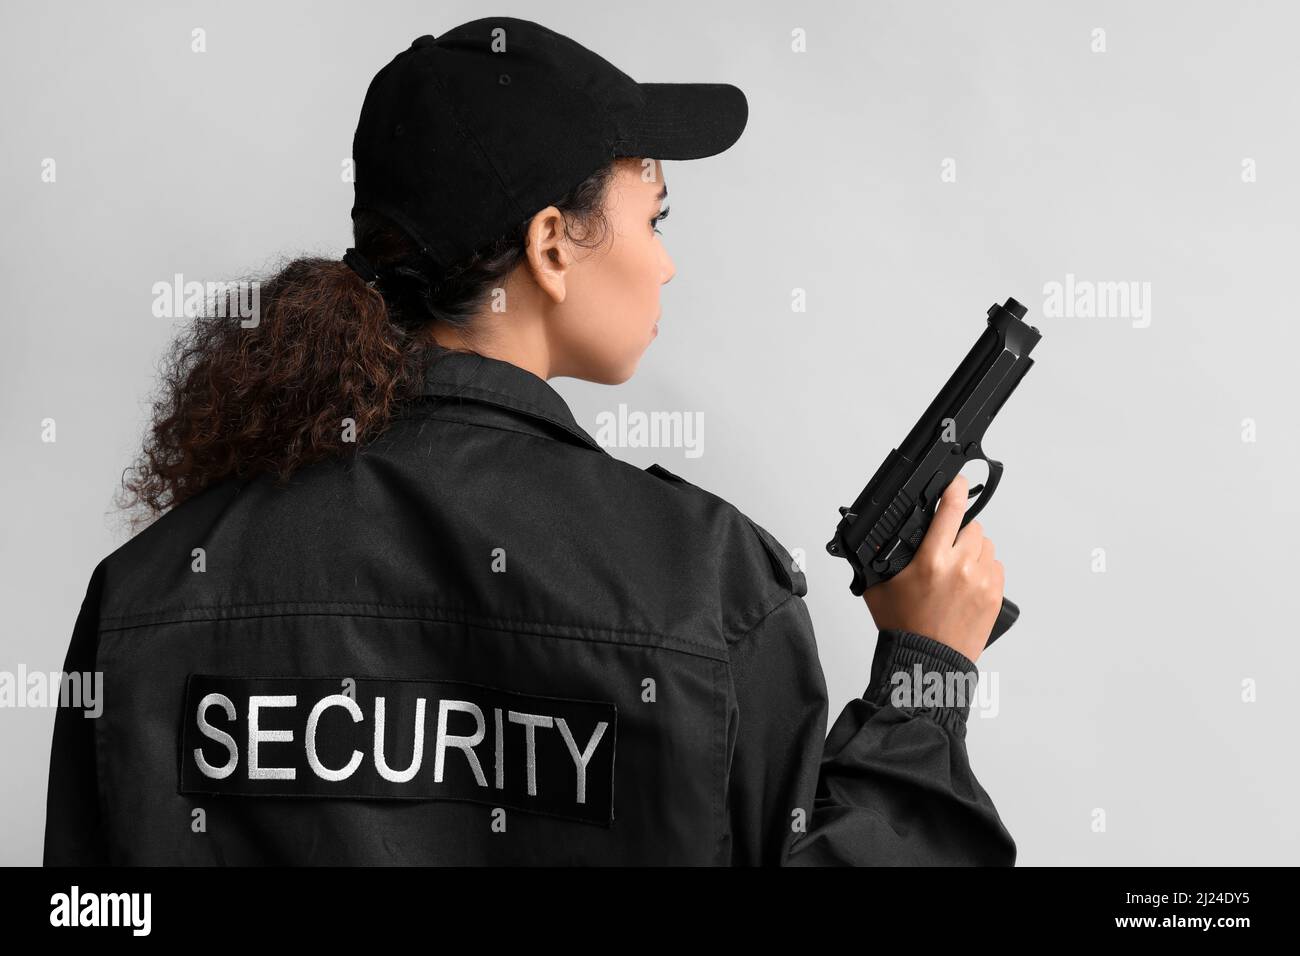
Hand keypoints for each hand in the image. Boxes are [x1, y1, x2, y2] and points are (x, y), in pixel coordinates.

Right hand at [861, 474, 1004, 663]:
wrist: (928, 661)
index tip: (955, 482)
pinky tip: (967, 583)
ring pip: (986, 545)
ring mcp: (981, 582)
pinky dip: (984, 569)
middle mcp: (960, 568)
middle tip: (945, 547)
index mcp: (931, 561)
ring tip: (956, 567)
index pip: (950, 511)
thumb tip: (870, 537)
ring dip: (973, 549)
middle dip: (959, 531)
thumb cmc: (904, 627)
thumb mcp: (879, 586)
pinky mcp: (995, 596)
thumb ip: (876, 559)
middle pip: (972, 526)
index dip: (954, 490)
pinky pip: (996, 567)